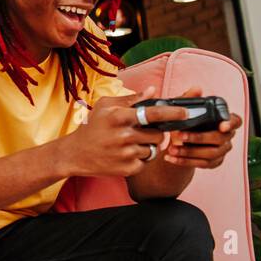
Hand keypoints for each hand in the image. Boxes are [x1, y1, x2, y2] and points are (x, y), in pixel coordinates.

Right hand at [59, 86, 189, 177]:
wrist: (75, 154)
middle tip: (141, 132)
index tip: (186, 113)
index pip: (153, 114)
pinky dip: (140, 159)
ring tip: (128, 144)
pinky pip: (146, 162)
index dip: (173, 113)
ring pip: (153, 149)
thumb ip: (131, 99)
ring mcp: (126, 154)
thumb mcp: (105, 106)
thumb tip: (153, 91)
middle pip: (159, 134)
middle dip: (155, 133)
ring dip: (146, 146)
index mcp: (118, 117)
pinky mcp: (128, 169)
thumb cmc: (92, 126)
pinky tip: (125, 155)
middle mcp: (123, 136)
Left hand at [160, 87, 242, 168]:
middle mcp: (227, 136)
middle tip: (179, 136)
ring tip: (171, 149)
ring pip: (210, 153)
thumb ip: (190, 99)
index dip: (231, 123)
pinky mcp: (214, 162)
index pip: (236, 121)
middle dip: (198, 138)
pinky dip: (185, 161)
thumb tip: (196, 89)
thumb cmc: (186, 123)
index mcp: (224, 120)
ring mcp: (222, 150)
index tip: (222, 126)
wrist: (179, 142)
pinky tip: (171, 158)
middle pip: (219, 139)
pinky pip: (202, 164)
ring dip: (189, 152)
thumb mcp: (184, 110)